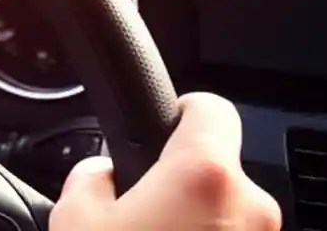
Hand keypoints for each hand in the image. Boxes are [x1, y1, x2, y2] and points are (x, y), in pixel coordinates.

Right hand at [51, 93, 280, 229]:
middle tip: (140, 215)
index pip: (211, 108)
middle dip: (181, 185)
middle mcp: (251, 209)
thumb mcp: (74, 222)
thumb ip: (90, 180)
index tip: (163, 123)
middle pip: (216, 171)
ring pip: (227, 216)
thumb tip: (100, 178)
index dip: (182, 110)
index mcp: (204, 178)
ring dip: (198, 224)